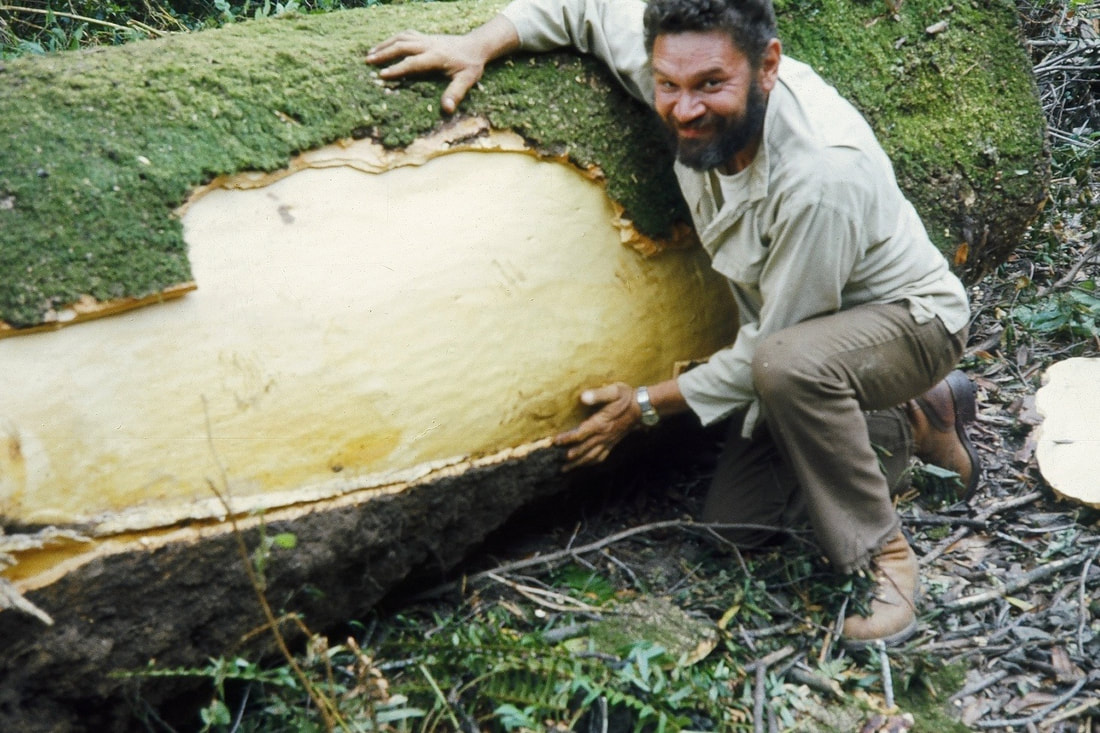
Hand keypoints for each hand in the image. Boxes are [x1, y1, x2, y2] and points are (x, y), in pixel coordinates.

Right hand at [367, 16, 518, 114]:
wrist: (476, 46)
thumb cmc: (471, 66)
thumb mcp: (467, 81)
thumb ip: (455, 94)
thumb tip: (446, 109)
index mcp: (436, 56)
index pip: (412, 62)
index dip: (397, 68)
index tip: (381, 75)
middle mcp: (428, 45)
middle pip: (402, 45)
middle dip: (384, 53)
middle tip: (367, 61)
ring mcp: (425, 39)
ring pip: (401, 37)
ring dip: (384, 44)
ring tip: (370, 53)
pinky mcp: (425, 37)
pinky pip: (405, 35)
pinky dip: (393, 39)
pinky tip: (384, 45)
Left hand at [553, 383, 640, 470]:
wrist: (642, 407)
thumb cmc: (626, 397)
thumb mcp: (613, 391)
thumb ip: (597, 395)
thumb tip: (583, 397)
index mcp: (600, 423)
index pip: (580, 434)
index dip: (567, 438)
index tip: (555, 441)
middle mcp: (603, 435)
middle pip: (583, 449)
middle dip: (570, 456)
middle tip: (557, 462)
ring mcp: (608, 440)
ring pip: (591, 456)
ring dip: (579, 463)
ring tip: (566, 469)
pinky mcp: (613, 442)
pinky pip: (601, 456)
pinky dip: (592, 462)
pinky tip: (586, 464)